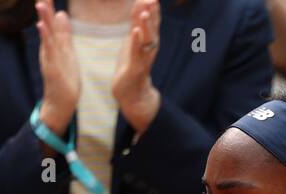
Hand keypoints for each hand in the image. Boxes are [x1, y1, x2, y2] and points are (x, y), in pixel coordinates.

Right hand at [35, 0, 80, 136]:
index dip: (49, 5)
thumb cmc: (64, 78)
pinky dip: (45, 38)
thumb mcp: (66, 51)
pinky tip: (41, 26)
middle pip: (47, 23)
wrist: (60, 103)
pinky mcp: (51, 68)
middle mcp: (49, 48)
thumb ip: (64, 33)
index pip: (51, 19)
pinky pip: (49, 50)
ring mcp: (49, 58)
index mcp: (53, 43)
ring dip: (43, 19)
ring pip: (46, 35)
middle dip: (45, 7)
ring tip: (40, 3)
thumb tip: (61, 14)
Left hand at [112, 0, 161, 134]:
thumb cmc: (132, 64)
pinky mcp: (136, 67)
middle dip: (153, 13)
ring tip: (144, 12)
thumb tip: (139, 3)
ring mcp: (144, 57)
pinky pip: (137, 53)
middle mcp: (150, 47)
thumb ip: (136, 22)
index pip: (152, 19)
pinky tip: (135, 31)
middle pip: (153, 27)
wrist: (132, 93)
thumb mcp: (133, 39)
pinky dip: (136, 41)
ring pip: (147, 39)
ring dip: (146, 26)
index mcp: (149, 39)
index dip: (152, 7)